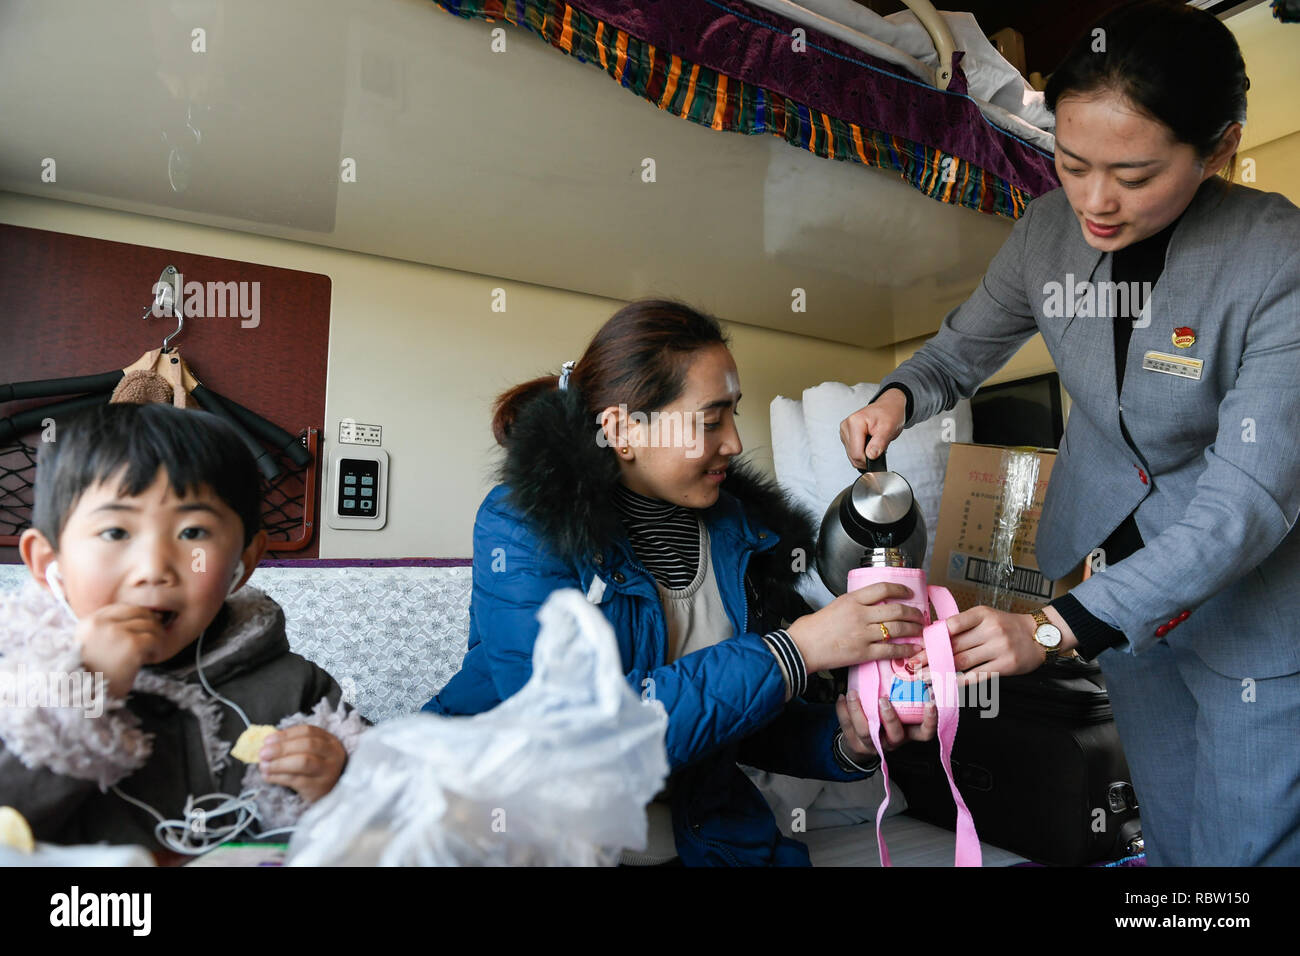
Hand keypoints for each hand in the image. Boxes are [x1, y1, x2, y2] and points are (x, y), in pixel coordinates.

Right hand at [76, 604, 166, 697]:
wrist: (86, 699)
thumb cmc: (93, 676)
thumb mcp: (92, 646)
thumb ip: (109, 630)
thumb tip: (149, 615)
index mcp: (88, 622)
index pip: (122, 607)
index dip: (137, 617)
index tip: (142, 630)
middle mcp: (101, 623)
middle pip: (139, 612)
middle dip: (150, 624)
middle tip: (153, 639)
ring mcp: (116, 632)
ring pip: (150, 624)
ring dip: (156, 638)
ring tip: (151, 652)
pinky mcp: (132, 645)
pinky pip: (155, 639)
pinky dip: (158, 649)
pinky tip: (150, 659)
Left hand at [257, 725, 346, 803]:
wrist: (330, 794)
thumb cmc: (315, 770)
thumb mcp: (311, 753)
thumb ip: (293, 746)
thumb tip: (267, 744)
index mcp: (330, 741)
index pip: (308, 731)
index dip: (286, 734)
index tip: (267, 740)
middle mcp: (333, 754)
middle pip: (307, 745)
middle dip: (281, 748)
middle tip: (262, 753)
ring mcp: (328, 771)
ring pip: (303, 762)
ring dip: (279, 763)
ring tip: (263, 766)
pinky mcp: (319, 788)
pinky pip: (296, 780)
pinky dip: (278, 777)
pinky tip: (267, 776)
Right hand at [786, 583, 926, 673]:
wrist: (802, 647)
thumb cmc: (813, 628)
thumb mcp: (834, 605)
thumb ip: (853, 605)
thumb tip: (869, 607)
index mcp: (852, 600)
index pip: (883, 589)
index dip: (900, 590)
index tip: (909, 594)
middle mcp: (860, 614)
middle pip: (896, 609)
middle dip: (912, 613)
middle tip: (919, 615)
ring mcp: (863, 634)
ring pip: (897, 629)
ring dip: (913, 630)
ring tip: (919, 630)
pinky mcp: (863, 652)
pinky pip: (890, 649)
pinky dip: (905, 649)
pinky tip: (912, 649)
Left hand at [836, 691, 937, 759]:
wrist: (862, 741)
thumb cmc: (886, 718)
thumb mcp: (900, 709)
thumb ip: (906, 692)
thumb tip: (910, 658)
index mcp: (908, 732)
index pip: (926, 732)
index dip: (930, 720)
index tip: (930, 703)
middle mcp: (893, 740)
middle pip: (896, 735)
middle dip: (890, 717)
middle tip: (883, 699)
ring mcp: (874, 744)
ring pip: (866, 732)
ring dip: (859, 711)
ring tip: (852, 693)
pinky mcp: (855, 743)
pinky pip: (847, 728)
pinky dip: (843, 711)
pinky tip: (841, 698)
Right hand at [839, 390, 906, 469]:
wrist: (888, 407)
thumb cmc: (889, 414)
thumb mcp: (889, 428)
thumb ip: (879, 443)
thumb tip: (871, 456)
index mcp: (854, 422)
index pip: (856, 453)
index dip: (868, 460)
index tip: (878, 455)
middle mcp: (846, 426)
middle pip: (852, 455)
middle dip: (866, 457)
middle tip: (878, 448)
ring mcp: (845, 431)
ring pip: (851, 455)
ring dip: (864, 454)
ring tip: (874, 443)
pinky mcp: (846, 436)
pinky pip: (852, 451)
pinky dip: (862, 452)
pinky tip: (868, 444)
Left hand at [912, 606, 1044, 684]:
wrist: (1038, 635)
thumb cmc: (1006, 626)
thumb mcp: (986, 617)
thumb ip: (963, 624)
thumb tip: (933, 634)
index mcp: (982, 614)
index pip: (952, 624)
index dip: (932, 637)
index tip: (917, 646)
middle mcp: (990, 629)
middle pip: (954, 645)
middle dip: (930, 657)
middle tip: (912, 666)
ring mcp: (999, 648)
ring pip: (962, 662)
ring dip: (940, 671)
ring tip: (923, 677)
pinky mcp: (1005, 665)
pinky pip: (977, 675)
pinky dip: (959, 681)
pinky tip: (946, 685)